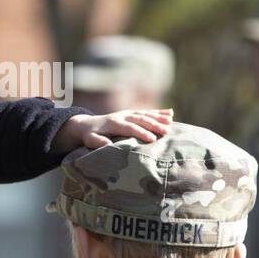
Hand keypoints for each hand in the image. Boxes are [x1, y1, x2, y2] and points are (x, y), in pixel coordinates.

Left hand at [54, 108, 173, 152]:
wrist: (87, 124)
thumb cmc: (89, 135)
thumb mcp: (89, 139)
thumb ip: (97, 142)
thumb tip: (107, 145)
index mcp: (113, 123)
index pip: (129, 128)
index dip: (140, 133)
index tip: (151, 139)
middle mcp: (122, 116)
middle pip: (140, 119)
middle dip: (153, 124)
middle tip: (166, 131)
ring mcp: (128, 113)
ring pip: (146, 114)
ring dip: (159, 117)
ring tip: (171, 121)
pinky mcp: (132, 113)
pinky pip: (147, 112)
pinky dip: (158, 112)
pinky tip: (170, 113)